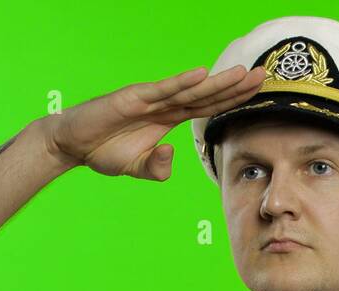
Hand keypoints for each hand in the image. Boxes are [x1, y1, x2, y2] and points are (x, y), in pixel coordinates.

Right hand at [42, 65, 266, 179]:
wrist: (72, 144)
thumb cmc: (105, 151)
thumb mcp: (138, 168)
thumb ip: (157, 169)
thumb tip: (170, 155)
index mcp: (169, 119)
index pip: (208, 108)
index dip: (233, 100)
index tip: (257, 93)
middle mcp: (164, 105)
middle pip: (207, 95)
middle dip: (236, 86)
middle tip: (265, 75)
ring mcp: (150, 100)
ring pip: (190, 90)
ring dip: (217, 82)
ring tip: (243, 74)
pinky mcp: (133, 99)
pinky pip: (162, 90)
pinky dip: (181, 82)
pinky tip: (201, 75)